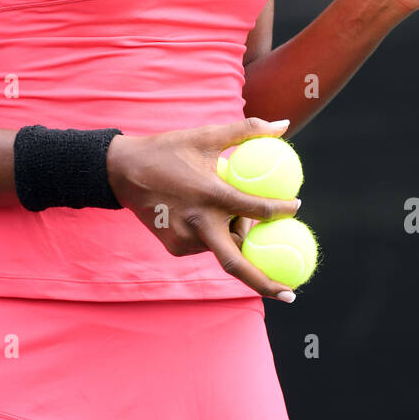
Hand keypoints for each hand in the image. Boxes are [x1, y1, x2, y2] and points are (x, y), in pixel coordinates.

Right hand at [106, 116, 301, 300]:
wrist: (122, 171)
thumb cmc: (169, 150)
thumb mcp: (207, 135)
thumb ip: (248, 130)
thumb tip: (284, 125)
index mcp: (210, 195)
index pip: (257, 209)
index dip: (282, 211)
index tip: (296, 207)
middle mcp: (199, 223)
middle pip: (238, 265)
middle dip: (267, 285)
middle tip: (291, 294)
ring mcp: (185, 240)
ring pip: (224, 247)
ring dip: (237, 236)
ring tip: (236, 213)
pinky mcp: (175, 247)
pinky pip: (206, 244)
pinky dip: (215, 234)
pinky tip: (210, 215)